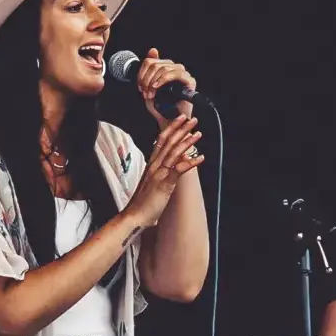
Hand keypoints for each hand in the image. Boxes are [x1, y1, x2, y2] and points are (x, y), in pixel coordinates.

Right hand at [121, 109, 205, 229]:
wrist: (135, 215)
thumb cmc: (143, 201)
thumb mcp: (152, 181)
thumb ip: (162, 170)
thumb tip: (173, 161)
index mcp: (151, 164)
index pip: (161, 140)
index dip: (171, 128)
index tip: (179, 119)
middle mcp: (154, 166)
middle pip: (169, 143)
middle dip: (181, 129)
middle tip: (192, 120)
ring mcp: (159, 174)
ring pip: (174, 153)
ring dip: (187, 142)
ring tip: (198, 134)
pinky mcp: (164, 184)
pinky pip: (179, 170)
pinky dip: (191, 162)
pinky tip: (201, 157)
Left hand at [134, 46, 196, 122]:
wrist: (170, 121)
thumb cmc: (160, 107)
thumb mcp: (149, 87)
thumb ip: (149, 70)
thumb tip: (153, 49)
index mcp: (166, 69)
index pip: (150, 61)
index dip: (142, 74)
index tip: (139, 87)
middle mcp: (176, 69)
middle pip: (156, 64)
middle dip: (146, 79)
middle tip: (144, 92)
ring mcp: (183, 74)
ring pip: (164, 68)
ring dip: (153, 81)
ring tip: (150, 93)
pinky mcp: (190, 81)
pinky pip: (175, 74)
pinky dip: (163, 80)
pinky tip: (157, 87)